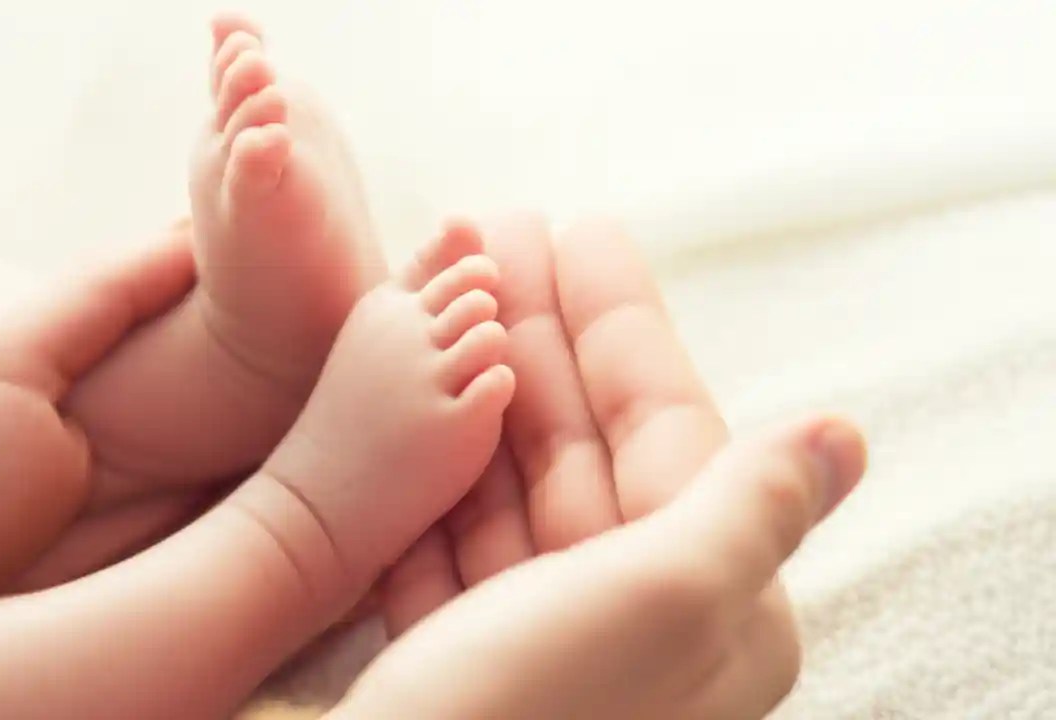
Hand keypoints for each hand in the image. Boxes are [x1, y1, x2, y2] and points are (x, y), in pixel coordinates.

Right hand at [379, 215, 854, 716]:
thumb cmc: (523, 717)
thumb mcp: (661, 601)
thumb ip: (751, 504)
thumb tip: (844, 432)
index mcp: (706, 606)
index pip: (667, 425)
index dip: (618, 322)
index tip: (577, 231)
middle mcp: (633, 620)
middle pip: (581, 441)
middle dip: (533, 335)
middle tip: (491, 234)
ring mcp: (543, 635)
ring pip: (513, 480)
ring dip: (477, 389)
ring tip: (442, 293)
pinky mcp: (466, 651)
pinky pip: (456, 535)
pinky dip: (434, 468)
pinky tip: (415, 396)